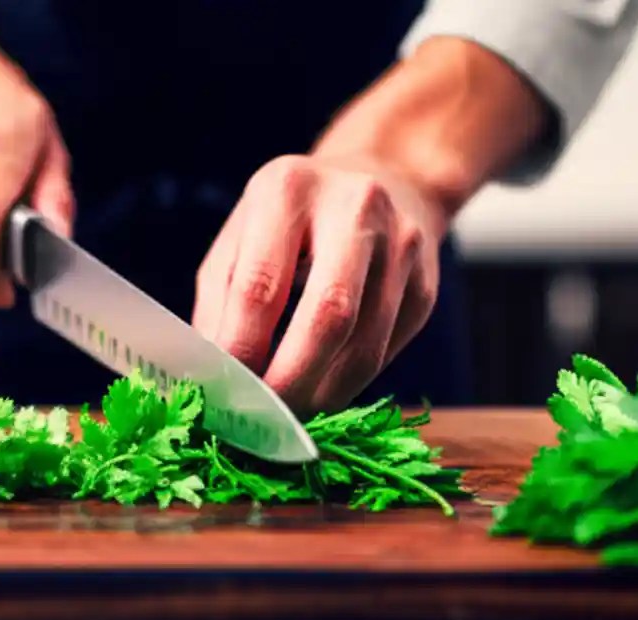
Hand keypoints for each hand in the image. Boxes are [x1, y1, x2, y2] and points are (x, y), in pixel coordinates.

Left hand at [192, 153, 447, 413]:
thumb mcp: (241, 238)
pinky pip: (386, 352)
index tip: (222, 392)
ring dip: (321, 394)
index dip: (240, 349)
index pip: (260, 286)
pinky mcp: (426, 285)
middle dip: (290, 381)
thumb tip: (211, 374)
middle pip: (327, 315)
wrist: (383, 181)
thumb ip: (219, 302)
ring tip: (286, 416)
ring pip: (364, 345)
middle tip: (261, 421)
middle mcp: (355, 208)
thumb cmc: (291, 220)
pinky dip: (348, 384)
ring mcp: (401, 245)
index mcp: (289, 189)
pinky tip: (320, 392)